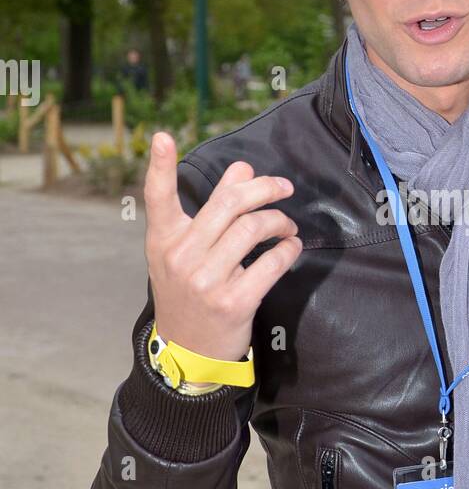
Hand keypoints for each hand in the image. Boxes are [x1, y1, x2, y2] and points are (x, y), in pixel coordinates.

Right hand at [144, 131, 301, 360]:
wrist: (189, 352)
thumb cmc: (189, 292)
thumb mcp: (185, 253)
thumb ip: (211, 211)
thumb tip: (242, 169)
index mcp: (164, 240)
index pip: (158, 197)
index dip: (159, 165)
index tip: (162, 137)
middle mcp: (181, 257)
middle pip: (230, 203)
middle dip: (266, 188)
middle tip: (284, 188)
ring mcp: (206, 280)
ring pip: (254, 228)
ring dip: (280, 221)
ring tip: (286, 227)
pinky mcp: (234, 302)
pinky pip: (271, 263)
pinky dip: (287, 250)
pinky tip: (290, 248)